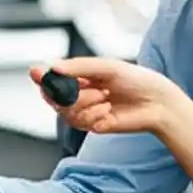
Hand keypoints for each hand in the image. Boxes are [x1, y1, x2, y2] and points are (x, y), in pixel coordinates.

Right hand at [31, 56, 183, 135]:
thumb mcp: (106, 67)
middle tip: (81, 86)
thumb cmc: (136, 80)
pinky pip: (79, 122)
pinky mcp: (93, 125)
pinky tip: (108, 110)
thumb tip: (53, 67)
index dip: (42, 76)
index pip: (54, 77)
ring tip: (105, 97)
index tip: (35, 72)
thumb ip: (79, 67)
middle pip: (53, 96)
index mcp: (82, 76)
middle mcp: (80, 93)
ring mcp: (85, 110)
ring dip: (83, 103)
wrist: (157, 103)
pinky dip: (92, 114)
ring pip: (64, 111)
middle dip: (63, 92)